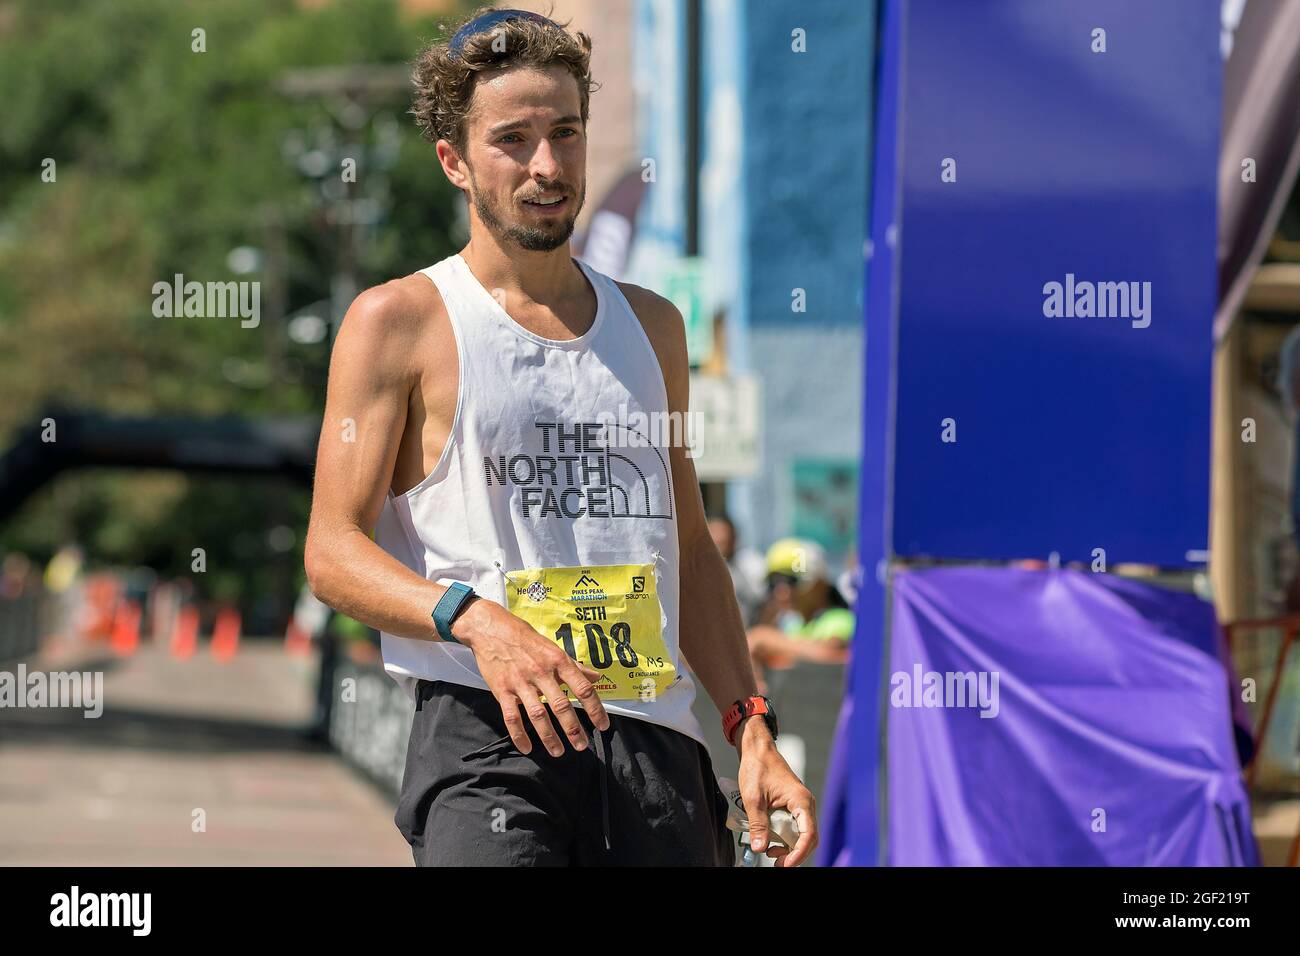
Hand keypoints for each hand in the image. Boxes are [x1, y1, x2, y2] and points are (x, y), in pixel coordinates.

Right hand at [455, 597, 609, 756]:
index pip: (582, 688)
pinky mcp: (502, 691)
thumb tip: (596, 677)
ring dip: (550, 737)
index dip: (595, 709)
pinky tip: (528, 748)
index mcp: (558, 660)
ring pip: (538, 715)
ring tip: (559, 752)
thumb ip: (574, 666)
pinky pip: (512, 718)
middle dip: (573, 729)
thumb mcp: (553, 647)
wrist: (490, 629)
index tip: (603, 725)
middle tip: (582, 745)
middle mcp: (541, 672)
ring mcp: (520, 682)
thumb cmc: (525, 638)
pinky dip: (519, 736)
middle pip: (561, 705)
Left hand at [736, 719, 817, 866]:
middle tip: (777, 864)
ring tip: (771, 854)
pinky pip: (794, 827)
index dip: (799, 853)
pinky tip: (771, 842)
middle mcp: (805, 804)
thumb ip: (758, 824)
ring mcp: (800, 805)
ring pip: (802, 834)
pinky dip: (785, 838)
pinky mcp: (793, 806)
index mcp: (800, 801)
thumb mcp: (753, 798)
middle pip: (809, 838)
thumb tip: (760, 848)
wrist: (758, 750)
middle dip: (795, 854)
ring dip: (789, 848)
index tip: (785, 864)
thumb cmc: (758, 768)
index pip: (808, 834)